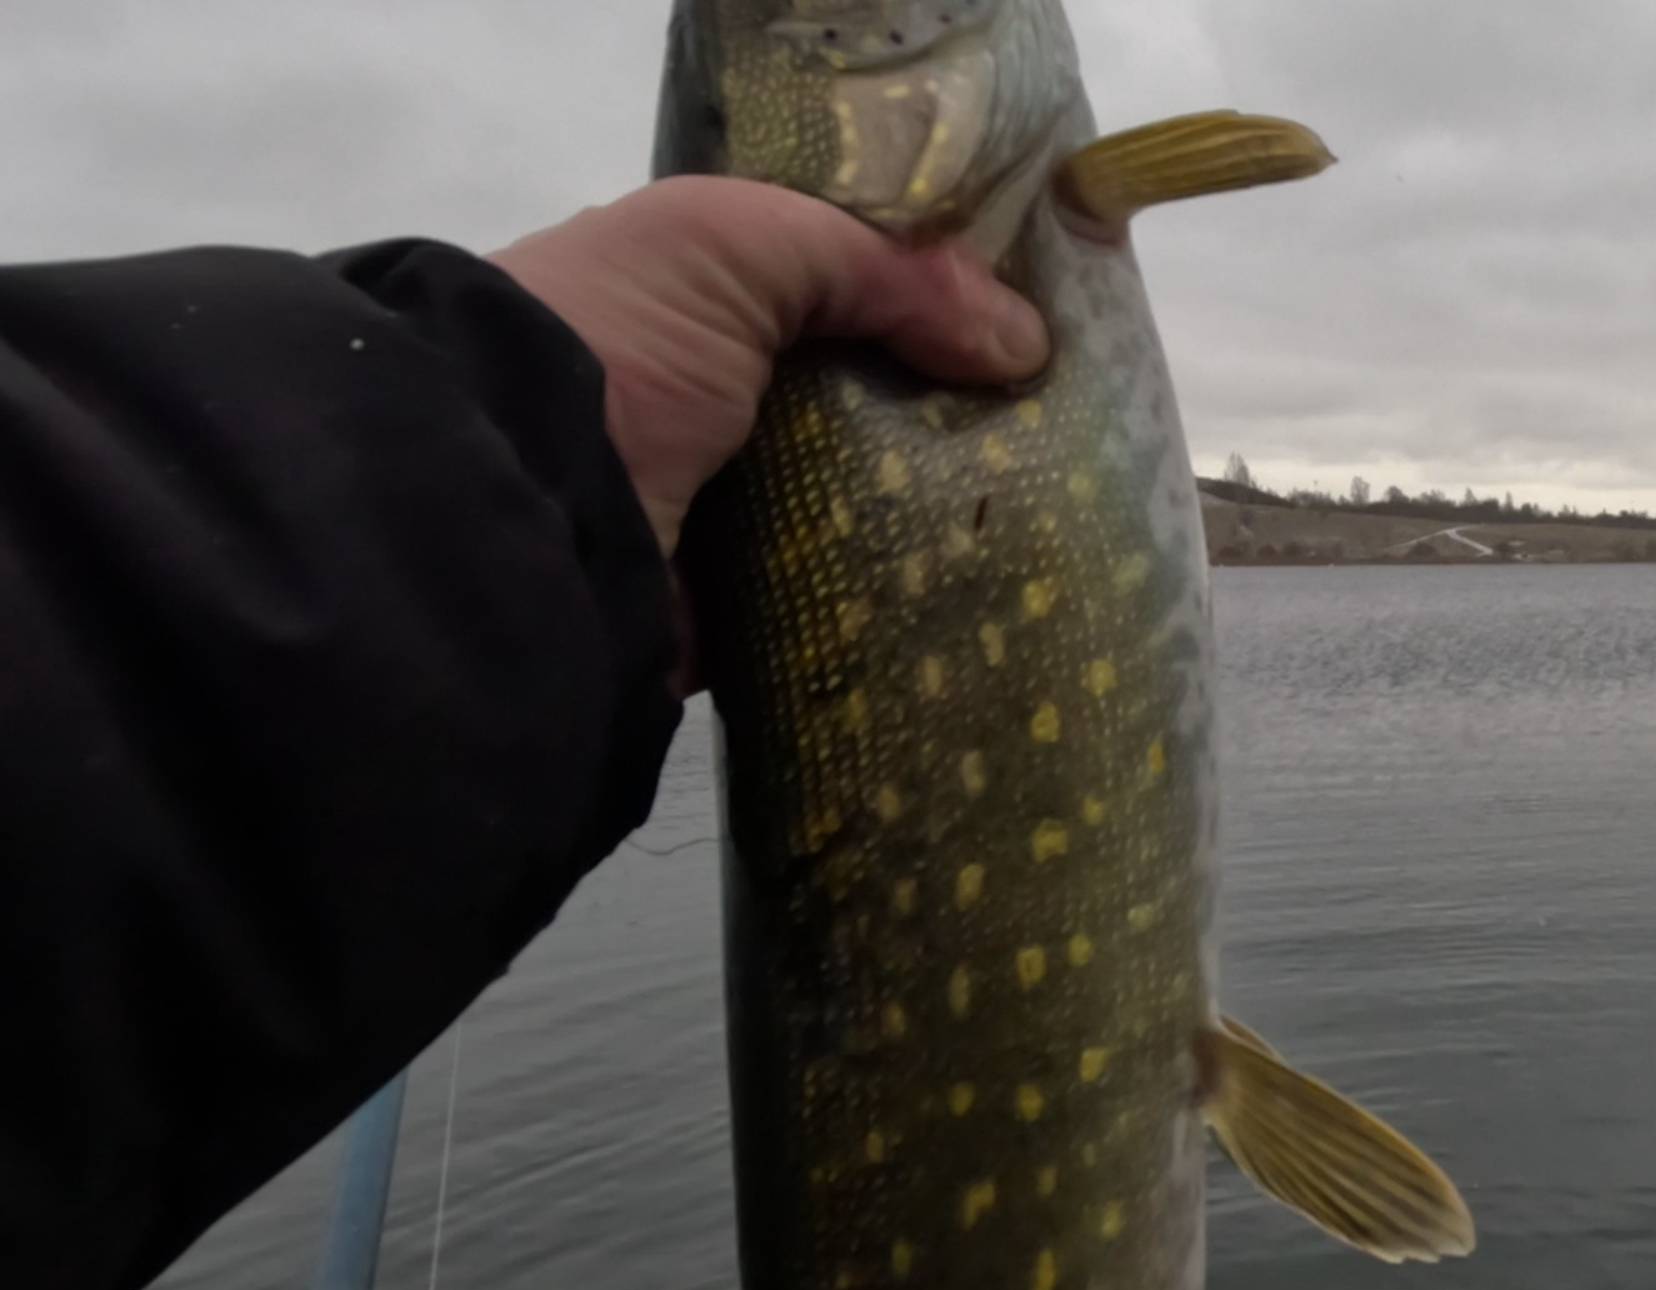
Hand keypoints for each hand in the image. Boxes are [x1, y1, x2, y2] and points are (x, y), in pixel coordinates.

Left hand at [489, 175, 1049, 559]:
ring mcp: (730, 513)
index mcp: (703, 303)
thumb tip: (1026, 344)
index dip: (935, 299)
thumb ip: (886, 268)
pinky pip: (847, 598)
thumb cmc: (622, 340)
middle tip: (1069, 423)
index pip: (843, 290)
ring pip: (871, 506)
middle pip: (872, 403)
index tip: (1035, 323)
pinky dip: (909, 592)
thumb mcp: (744, 244)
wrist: (518, 506)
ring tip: (1058, 506)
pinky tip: (995, 580)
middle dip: (960, 413)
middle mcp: (717, 404)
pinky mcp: (743, 611)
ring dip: (948, 508)